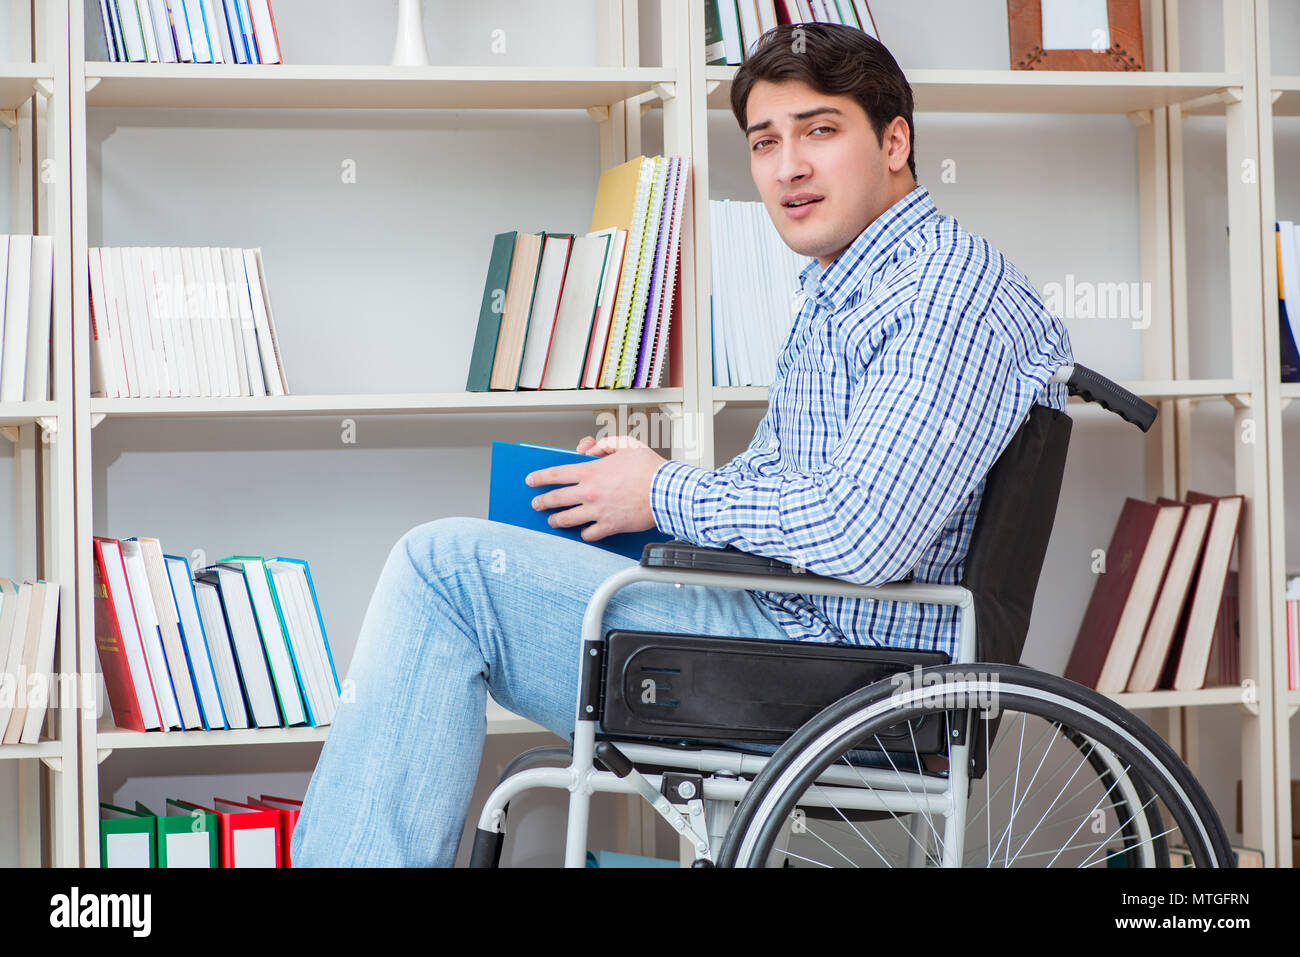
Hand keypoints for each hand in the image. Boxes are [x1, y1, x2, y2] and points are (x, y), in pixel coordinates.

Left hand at [526, 435, 663, 540]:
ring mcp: (597, 511)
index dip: (540, 477)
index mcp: (591, 471)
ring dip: (556, 520)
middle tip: (537, 504)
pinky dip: (584, 534)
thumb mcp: (626, 444)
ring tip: (553, 521)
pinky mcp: (609, 526)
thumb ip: (604, 444)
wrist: (666, 491)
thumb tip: (587, 449)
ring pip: (567, 519)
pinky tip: (583, 531)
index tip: (532, 481)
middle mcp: (590, 492)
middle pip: (555, 499)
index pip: (555, 474)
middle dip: (542, 502)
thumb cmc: (650, 469)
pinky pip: (589, 534)